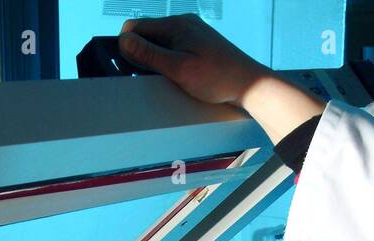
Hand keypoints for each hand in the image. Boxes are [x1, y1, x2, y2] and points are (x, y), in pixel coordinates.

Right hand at [119, 14, 270, 107]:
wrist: (249, 84)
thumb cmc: (219, 78)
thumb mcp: (179, 69)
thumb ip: (149, 55)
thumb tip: (124, 41)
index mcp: (176, 25)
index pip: (135, 27)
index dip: (128, 48)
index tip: (132, 68)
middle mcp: (183, 23)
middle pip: (147, 34)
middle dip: (142, 55)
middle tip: (152, 76)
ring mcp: (192, 32)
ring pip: (159, 42)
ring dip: (156, 60)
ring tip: (169, 77)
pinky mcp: (198, 44)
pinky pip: (173, 48)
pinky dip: (170, 61)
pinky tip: (180, 75)